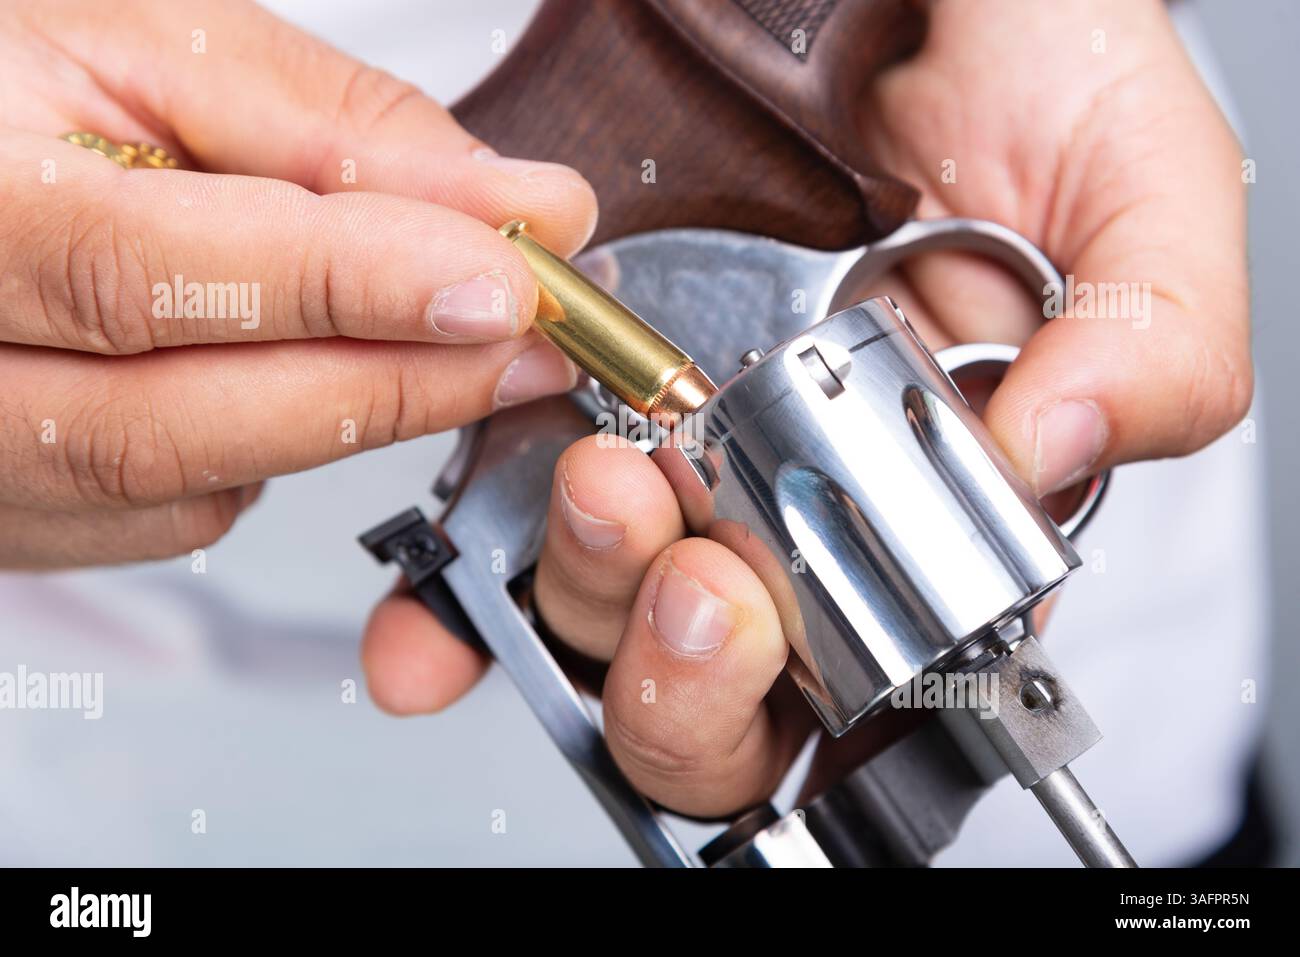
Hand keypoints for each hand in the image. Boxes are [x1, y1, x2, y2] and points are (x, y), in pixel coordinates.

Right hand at [0, 0, 595, 567]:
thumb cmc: (2, 74)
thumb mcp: (147, 45)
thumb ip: (330, 131)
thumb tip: (512, 207)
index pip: (143, 273)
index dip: (343, 287)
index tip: (499, 282)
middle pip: (171, 422)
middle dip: (386, 385)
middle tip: (529, 341)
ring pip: (187, 486)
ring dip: (349, 420)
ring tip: (460, 350)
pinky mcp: (16, 512)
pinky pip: (173, 513)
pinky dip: (277, 449)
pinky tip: (317, 376)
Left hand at [363, 0, 1249, 816]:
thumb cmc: (1020, 65)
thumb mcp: (1135, 181)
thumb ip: (1151, 334)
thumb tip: (1061, 450)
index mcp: (936, 488)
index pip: (873, 662)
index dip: (813, 688)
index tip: (782, 624)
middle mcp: (803, 485)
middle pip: (722, 679)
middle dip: (686, 674)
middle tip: (697, 587)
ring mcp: (683, 440)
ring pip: (605, 612)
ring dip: (588, 598)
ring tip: (609, 502)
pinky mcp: (580, 381)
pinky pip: (502, 512)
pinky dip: (467, 581)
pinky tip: (462, 594)